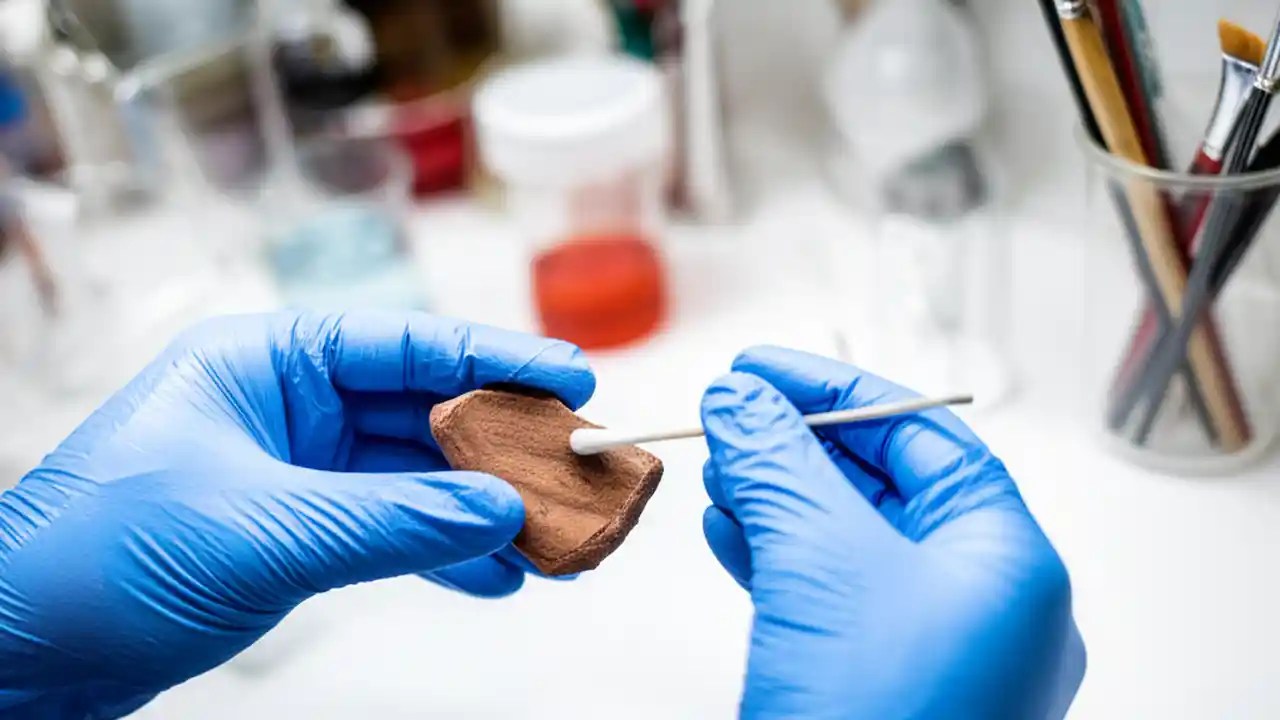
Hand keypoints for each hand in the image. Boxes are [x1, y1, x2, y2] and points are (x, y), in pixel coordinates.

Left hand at [0, 312, 594, 717]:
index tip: (572, 379)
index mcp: (265, 362)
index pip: (405, 345)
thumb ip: (396, 519)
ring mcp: (294, 471)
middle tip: (583, 473)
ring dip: (487, 509)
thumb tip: (502, 509)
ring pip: (419, 478)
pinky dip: (445, 554)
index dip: (498, 360)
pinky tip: (496, 577)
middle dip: (507, 449)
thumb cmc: (94, 561)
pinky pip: (394, 530)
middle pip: (425, 413)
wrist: (20, 656)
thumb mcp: (263, 530)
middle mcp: (287, 407)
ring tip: (557, 540)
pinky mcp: (295, 532)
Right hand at [700, 347, 1084, 718]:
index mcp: (1006, 563)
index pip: (923, 438)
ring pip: (848, 541)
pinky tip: (727, 530)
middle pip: (884, 485)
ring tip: (718, 469)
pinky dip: (774, 555)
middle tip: (730, 411)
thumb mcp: (821, 568)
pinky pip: (827, 596)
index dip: (836, 390)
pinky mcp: (874, 685)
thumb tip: (743, 400)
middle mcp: (980, 604)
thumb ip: (781, 468)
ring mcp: (929, 651)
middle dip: (797, 443)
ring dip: (778, 496)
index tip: (762, 368)